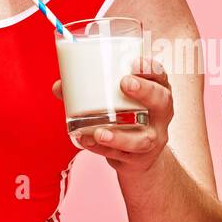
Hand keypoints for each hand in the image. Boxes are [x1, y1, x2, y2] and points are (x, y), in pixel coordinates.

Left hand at [53, 58, 172, 173]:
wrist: (137, 157)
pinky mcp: (138, 158)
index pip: (161, 76)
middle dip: (145, 91)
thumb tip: (60, 86)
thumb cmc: (125, 118)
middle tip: (125, 83)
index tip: (135, 62)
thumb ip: (89, 91)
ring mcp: (152, 139)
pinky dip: (102, 149)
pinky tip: (87, 141)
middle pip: (161, 102)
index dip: (152, 68)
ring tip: (99, 131)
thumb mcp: (115, 101)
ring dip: (120, 136)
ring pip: (143, 139)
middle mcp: (160, 116)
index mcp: (157, 93)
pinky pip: (121, 156)